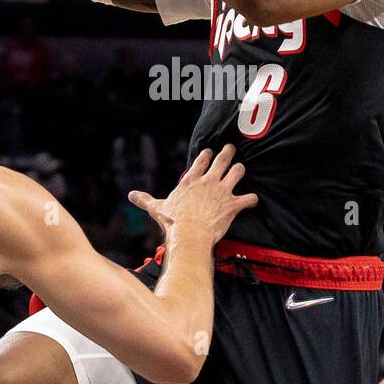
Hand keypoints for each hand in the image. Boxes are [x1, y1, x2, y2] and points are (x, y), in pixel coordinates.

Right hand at [129, 145, 257, 245]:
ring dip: (240, 170)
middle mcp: (208, 181)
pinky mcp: (232, 205)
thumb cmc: (173, 222)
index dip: (206, 154)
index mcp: (191, 180)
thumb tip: (131, 196)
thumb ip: (145, 199)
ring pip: (238, 172)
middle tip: (231, 149)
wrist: (188, 235)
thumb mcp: (157, 207)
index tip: (209, 151)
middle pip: (222, 160)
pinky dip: (252, 200)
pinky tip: (253, 200)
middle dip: (228, 152)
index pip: (201, 160)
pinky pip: (248, 199)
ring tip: (241, 169)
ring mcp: (222, 192)